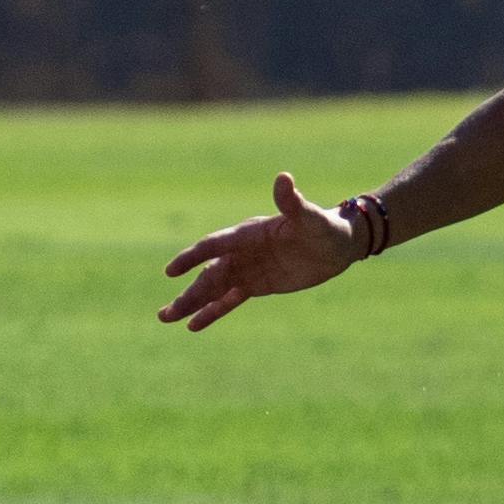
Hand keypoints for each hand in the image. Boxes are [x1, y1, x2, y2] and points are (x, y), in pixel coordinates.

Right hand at [160, 173, 358, 330]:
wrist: (338, 245)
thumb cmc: (324, 226)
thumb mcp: (308, 217)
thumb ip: (291, 202)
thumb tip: (284, 178)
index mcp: (248, 234)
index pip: (214, 245)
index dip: (192, 258)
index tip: (172, 271)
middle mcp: (242, 252)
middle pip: (207, 275)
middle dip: (187, 293)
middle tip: (164, 313)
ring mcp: (247, 269)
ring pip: (213, 289)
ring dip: (192, 303)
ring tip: (166, 317)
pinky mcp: (257, 285)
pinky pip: (230, 300)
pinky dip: (213, 311)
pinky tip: (194, 325)